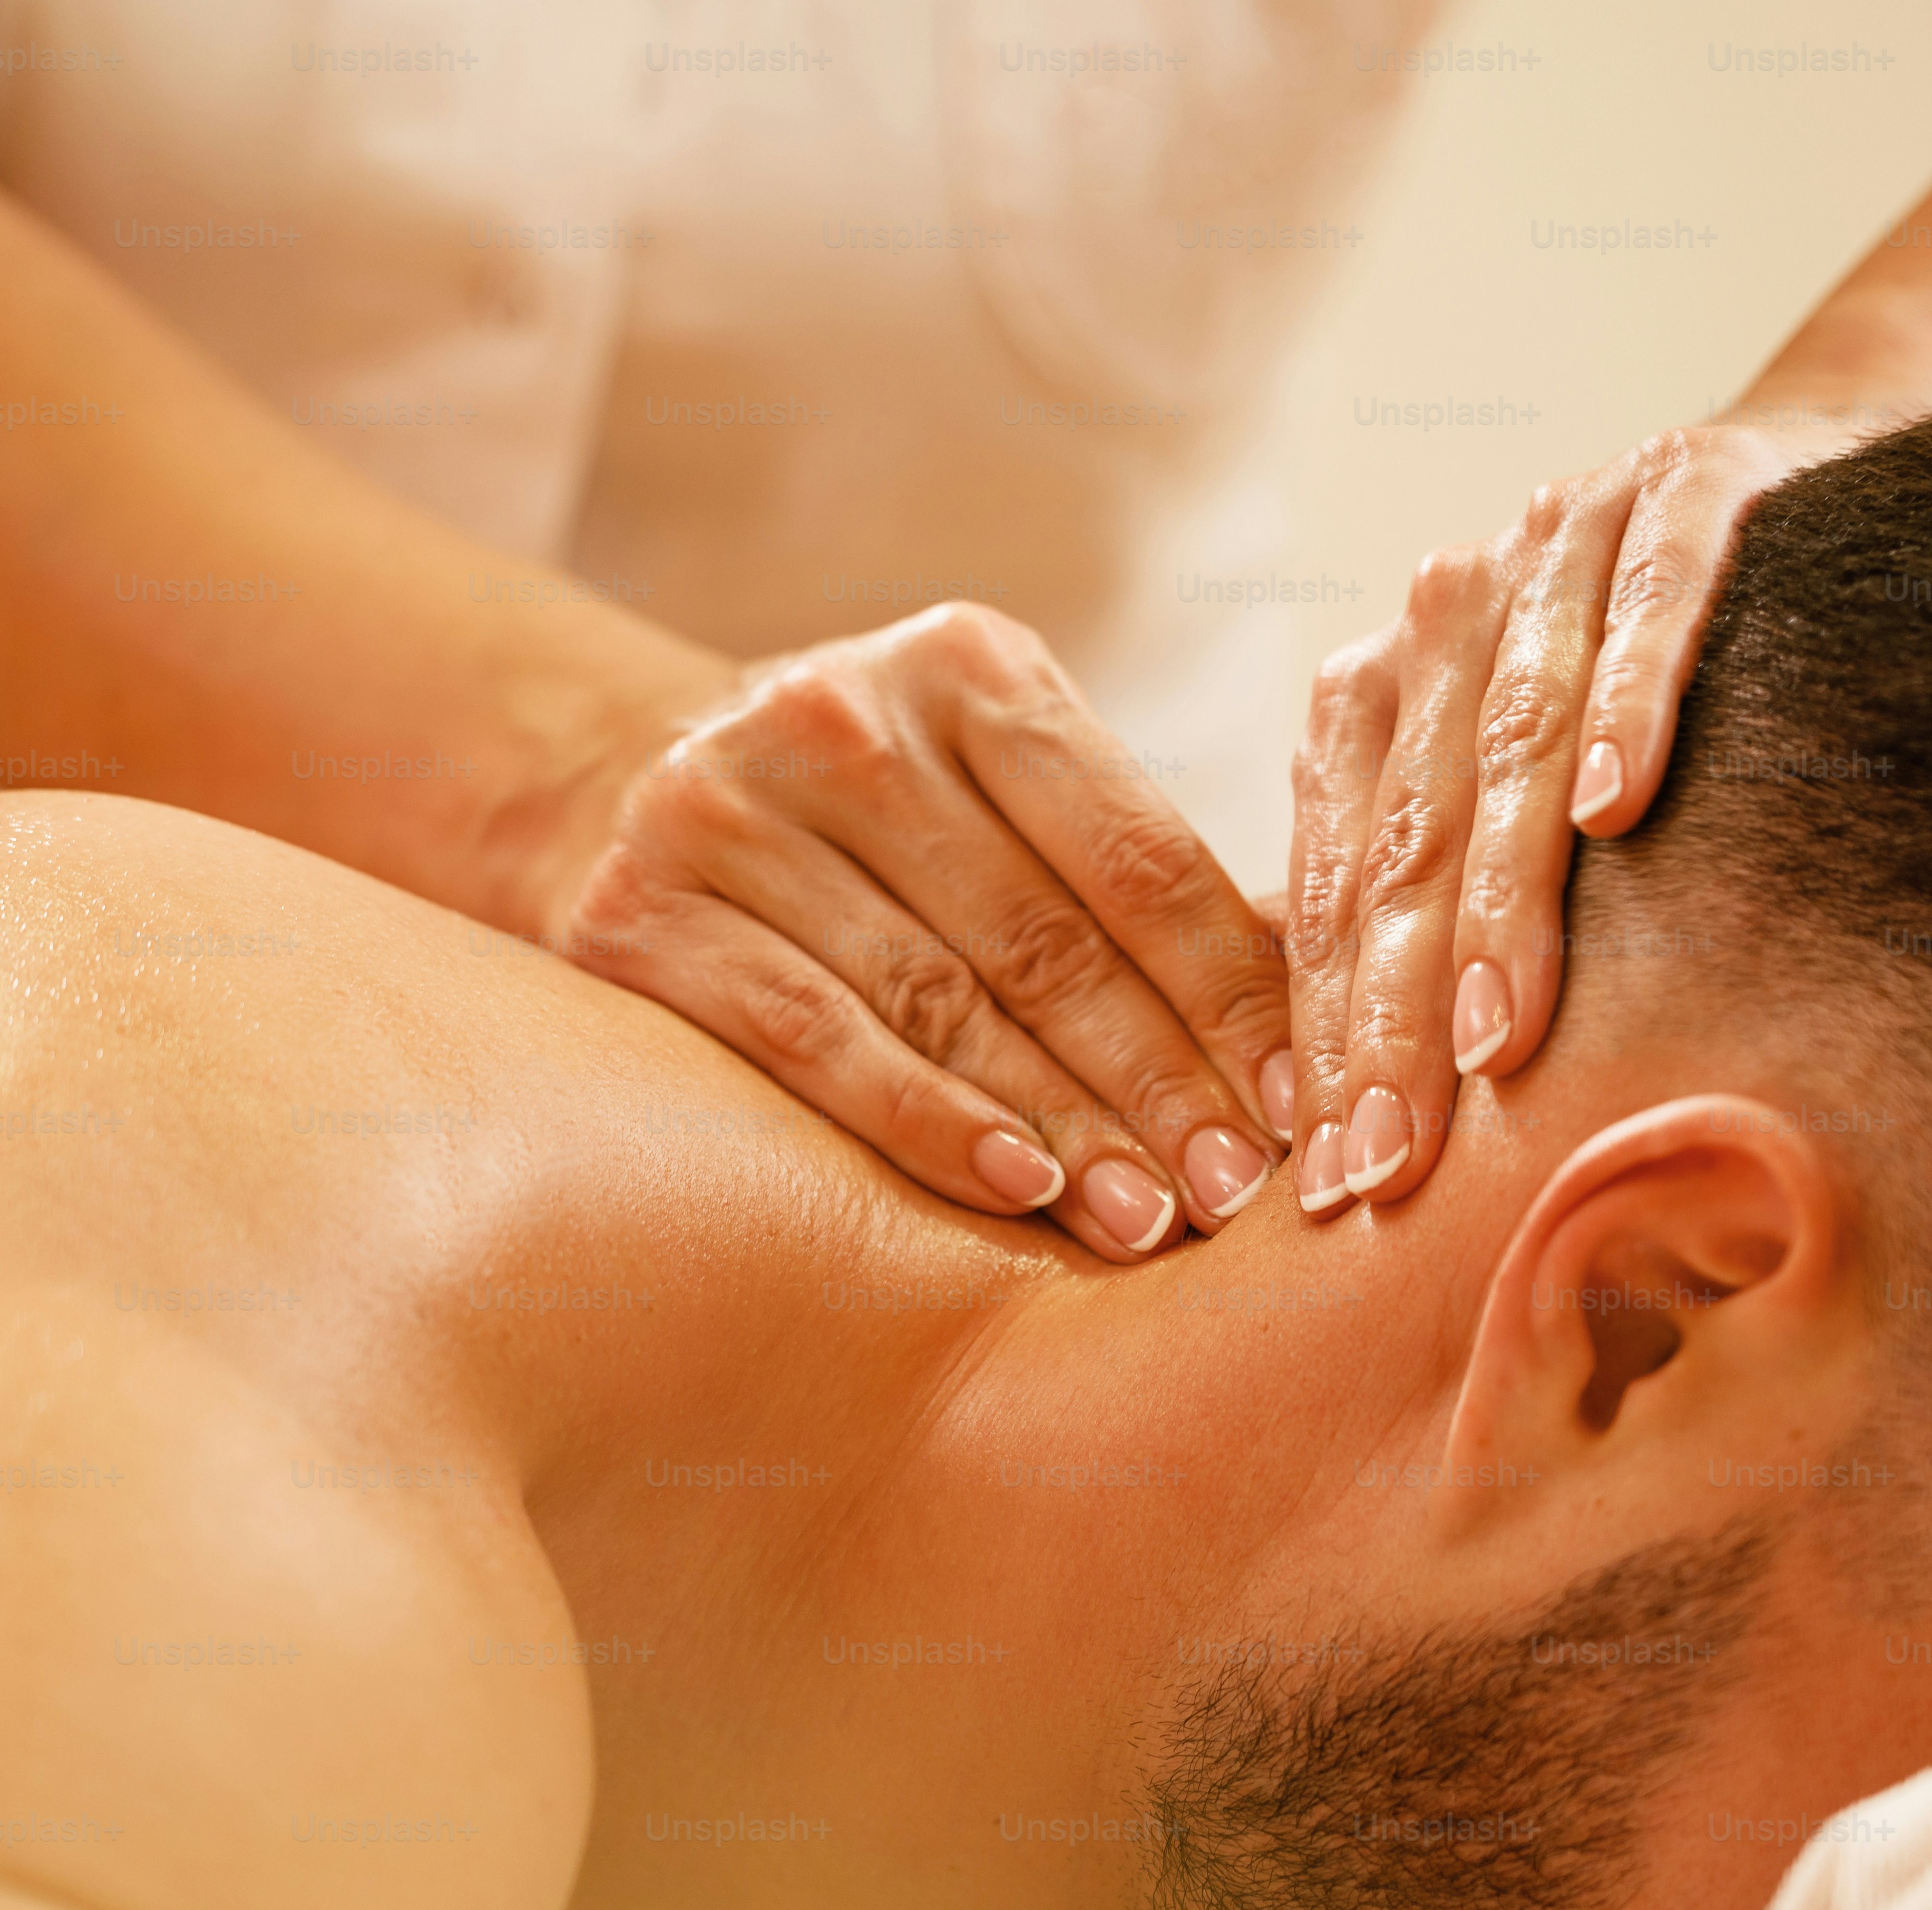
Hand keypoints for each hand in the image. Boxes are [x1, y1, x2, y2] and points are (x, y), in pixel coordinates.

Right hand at [545, 602, 1290, 1261]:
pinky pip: (816, 1040)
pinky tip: (1019, 1189)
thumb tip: (1322, 1014)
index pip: (1135, 855)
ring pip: (940, 1002)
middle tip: (1249, 1198)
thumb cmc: (868, 814)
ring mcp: (727, 809)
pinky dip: (926, 1123)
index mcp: (967, 665)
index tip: (1309, 1107)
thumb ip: (1123, 873)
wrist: (609, 780)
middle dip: (1162, 1083)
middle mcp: (843, 714)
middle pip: (1046, 939)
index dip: (1233, 992)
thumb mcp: (990, 784)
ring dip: (1063, 1128)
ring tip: (1151, 1222)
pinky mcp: (640, 910)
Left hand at [1283, 410, 1860, 1213]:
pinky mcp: (1687, 483)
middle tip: (1392, 1159)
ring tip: (1491, 1039)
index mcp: (1381, 692)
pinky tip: (1615, 808)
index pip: (1340, 885)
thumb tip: (1319, 1097)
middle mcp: (1448, 612)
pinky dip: (1630, 702)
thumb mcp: (1508, 787)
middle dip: (1391, 1012)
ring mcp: (1562, 538)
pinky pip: (1651, 601)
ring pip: (1509, 739)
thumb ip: (1415, 902)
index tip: (1329, 1183)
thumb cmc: (1640, 690)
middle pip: (1406, 836)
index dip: (1327, 1036)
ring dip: (1501, 896)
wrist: (1807, 483)